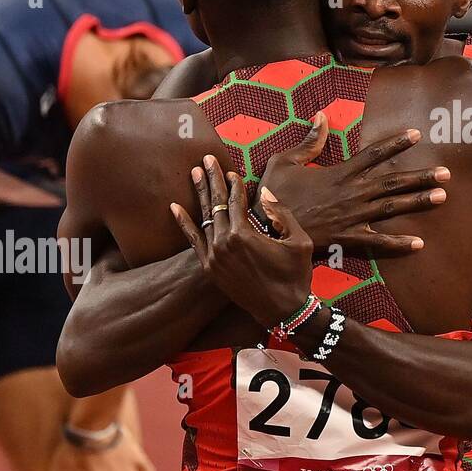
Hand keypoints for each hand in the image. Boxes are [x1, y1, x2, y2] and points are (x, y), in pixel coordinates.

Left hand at [170, 155, 313, 329]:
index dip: (234, 184)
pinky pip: (193, 241)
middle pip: (216, 204)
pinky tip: (173, 207)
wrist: (283, 311)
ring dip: (199, 194)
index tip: (231, 169)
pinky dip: (183, 223)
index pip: (235, 201)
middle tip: (206, 159)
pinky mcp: (209, 268)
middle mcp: (223, 244)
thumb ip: (280, 214)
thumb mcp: (298, 242)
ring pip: (203, 218)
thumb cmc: (295, 275)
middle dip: (211, 179)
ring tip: (193, 173)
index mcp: (244, 234)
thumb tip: (263, 192)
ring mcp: (213, 257)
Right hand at [259, 111, 447, 255]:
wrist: (266, 228)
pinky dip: (398, 243)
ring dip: (417, 202)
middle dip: (420, 176)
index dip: (395, 144)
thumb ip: (308, 142)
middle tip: (446, 173)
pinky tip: (419, 243)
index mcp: (339, 173)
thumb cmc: (272, 194)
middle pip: (392, 182)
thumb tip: (321, 116)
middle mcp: (351, 193)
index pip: (373, 154)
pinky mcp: (347, 238)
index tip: (416, 135)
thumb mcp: (284, 162)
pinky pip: (377, 241)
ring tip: (442, 197)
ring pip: (391, 208)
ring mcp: (352, 216)